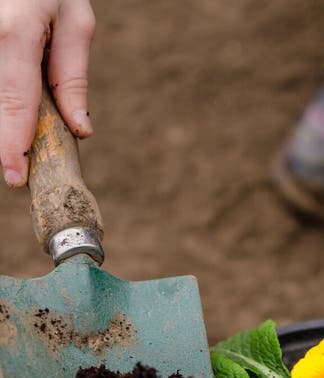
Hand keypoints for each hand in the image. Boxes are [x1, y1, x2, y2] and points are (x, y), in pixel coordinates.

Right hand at [0, 0, 94, 186]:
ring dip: (5, 117)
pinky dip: (3, 101)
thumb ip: (73, 76)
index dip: (12, 145)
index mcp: (16, 32)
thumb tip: (80, 129)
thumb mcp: (75, 19)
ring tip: (20, 130)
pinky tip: (13, 113)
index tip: (14, 177)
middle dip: (6, 136)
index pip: (15, 102)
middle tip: (17, 164)